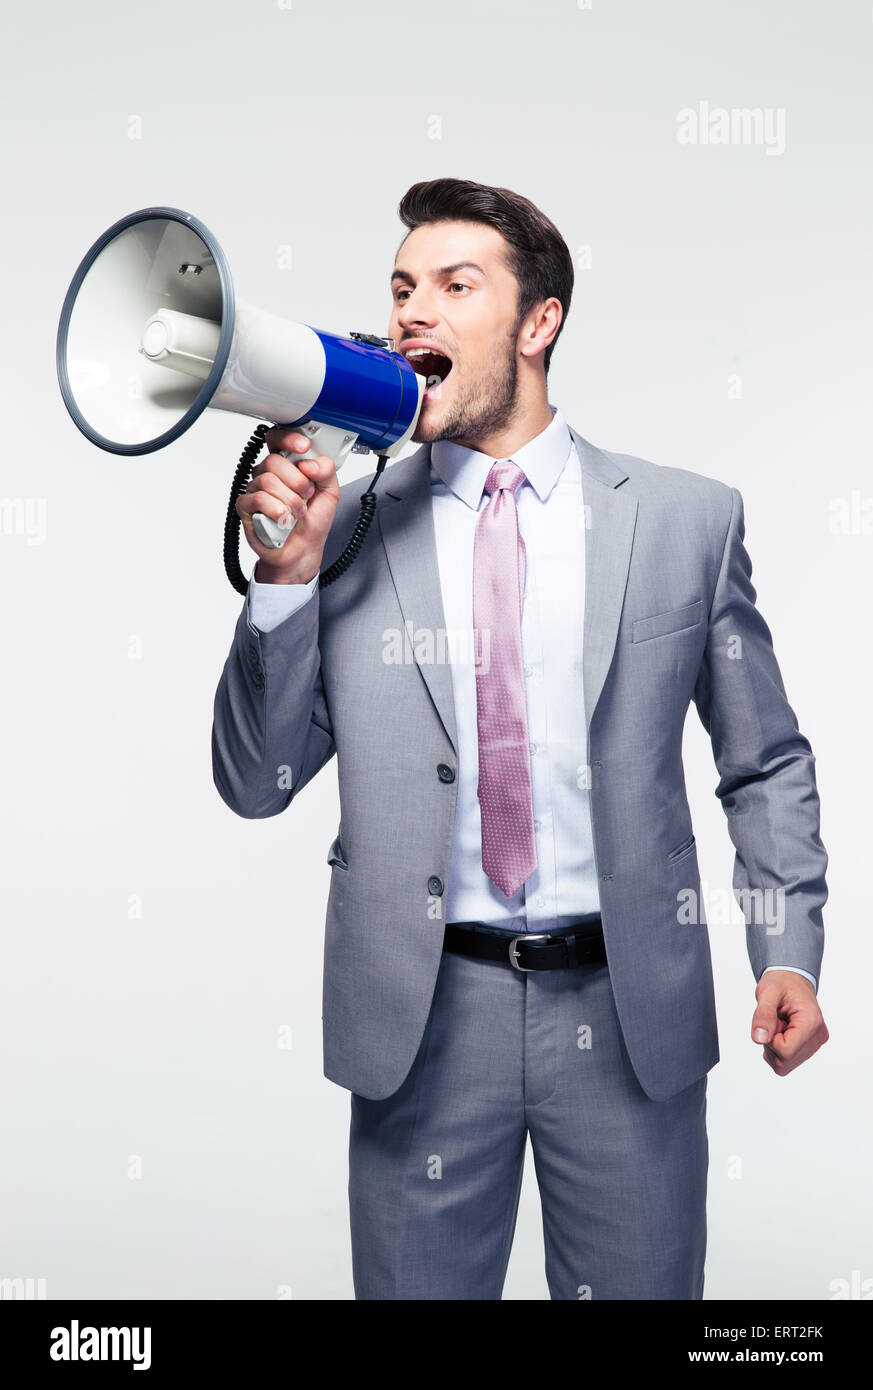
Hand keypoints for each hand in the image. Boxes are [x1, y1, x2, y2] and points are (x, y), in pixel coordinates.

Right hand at [235, 428, 339, 583]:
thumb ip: (327, 471)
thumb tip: (310, 462)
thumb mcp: (330, 493)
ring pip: (267, 480)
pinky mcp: (246, 507)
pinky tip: (283, 518)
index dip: (288, 438)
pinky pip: (258, 499)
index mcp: (287, 466)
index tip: (303, 447)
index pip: (278, 439)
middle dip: (297, 480)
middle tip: (307, 495)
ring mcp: (255, 490)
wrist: (302, 551)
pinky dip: (276, 509)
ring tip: (298, 512)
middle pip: (273, 460)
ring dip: (290, 499)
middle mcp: (269, 474)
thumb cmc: (312, 522)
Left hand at [751, 971, 828, 1076]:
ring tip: (779, 1023)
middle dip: (771, 1043)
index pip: (786, 1051)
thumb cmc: (781, 983)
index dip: (770, 1040)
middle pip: (784, 1061)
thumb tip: (759, 1039)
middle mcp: (817, 1037)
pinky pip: (786, 1061)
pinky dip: (777, 1049)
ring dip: (774, 1046)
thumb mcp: (768, 992)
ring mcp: (815, 1044)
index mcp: (812, 1023)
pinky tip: (782, 1030)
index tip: (773, 1020)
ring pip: (784, 1064)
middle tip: (775, 1021)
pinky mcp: (809, 1047)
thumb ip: (763, 1015)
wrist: (792, 980)